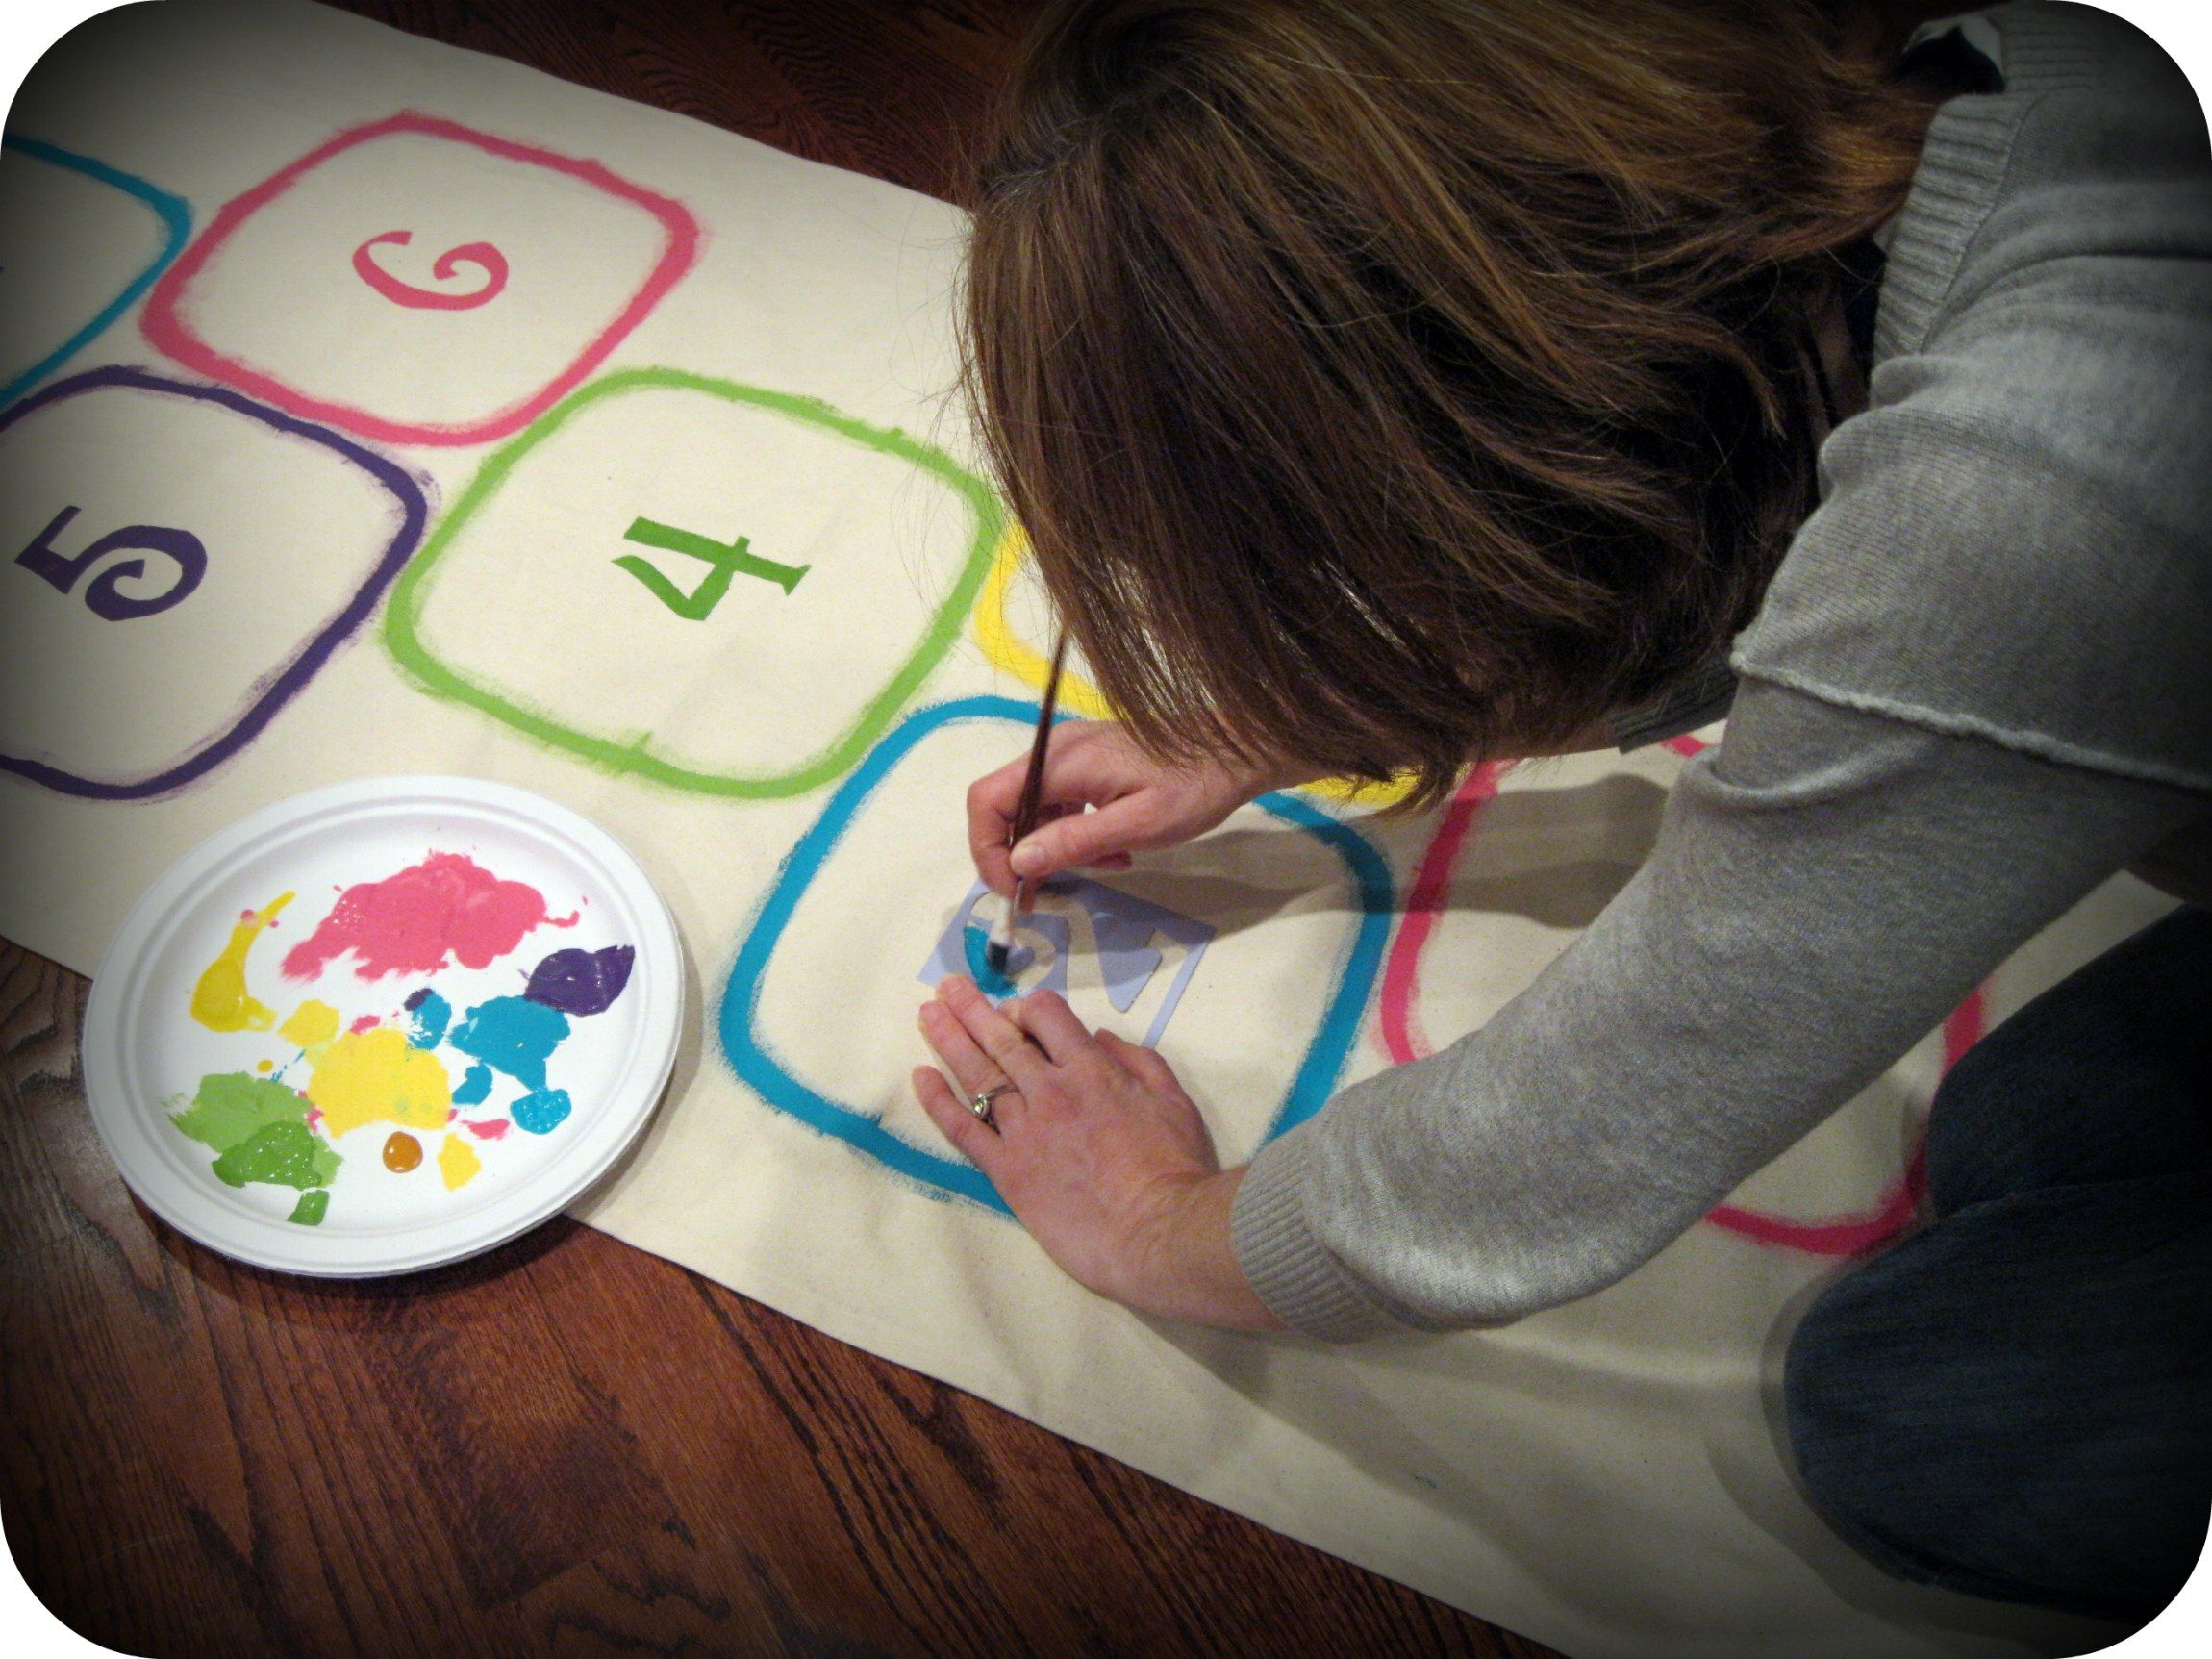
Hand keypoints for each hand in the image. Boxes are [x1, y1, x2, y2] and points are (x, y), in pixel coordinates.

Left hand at [913, 975, 1285, 1330]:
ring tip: (927, 1013)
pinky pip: (964, 1128)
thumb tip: (1098, 1038)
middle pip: (1002, 1038)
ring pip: (977, 1074)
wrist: (1155, 1234)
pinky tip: (922, 1077)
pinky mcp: (1006, 1170)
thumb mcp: (1172, 1099)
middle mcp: (1049, 1091)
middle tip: (947, 986)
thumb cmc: (1175, 1168)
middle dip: (972, 1008)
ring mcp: (1023, 1130)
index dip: (1027, 1007)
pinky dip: (938, 1101)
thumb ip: (1136, 1060)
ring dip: (949, 1039)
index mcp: (1091, 1070)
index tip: (1017, 1010)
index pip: (1046, 1016)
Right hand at [966, 720, 1303, 897]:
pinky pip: (1060, 803)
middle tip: (1043, 895)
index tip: (1013, 889)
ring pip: (1033, 809)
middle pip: (1005, 806)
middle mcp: (1056, 752)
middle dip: (1018, 855)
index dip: (987, 849)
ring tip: (1102, 868)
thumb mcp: (1136, 825)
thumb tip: (1018, 862)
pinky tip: (1114, 852)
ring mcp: (1071, 755)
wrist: (1235, 750)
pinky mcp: (1089, 764)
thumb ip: (1074, 842)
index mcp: (1060, 761)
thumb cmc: (1192, 786)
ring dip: (1052, 847)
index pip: (988, 801)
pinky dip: (1074, 833)